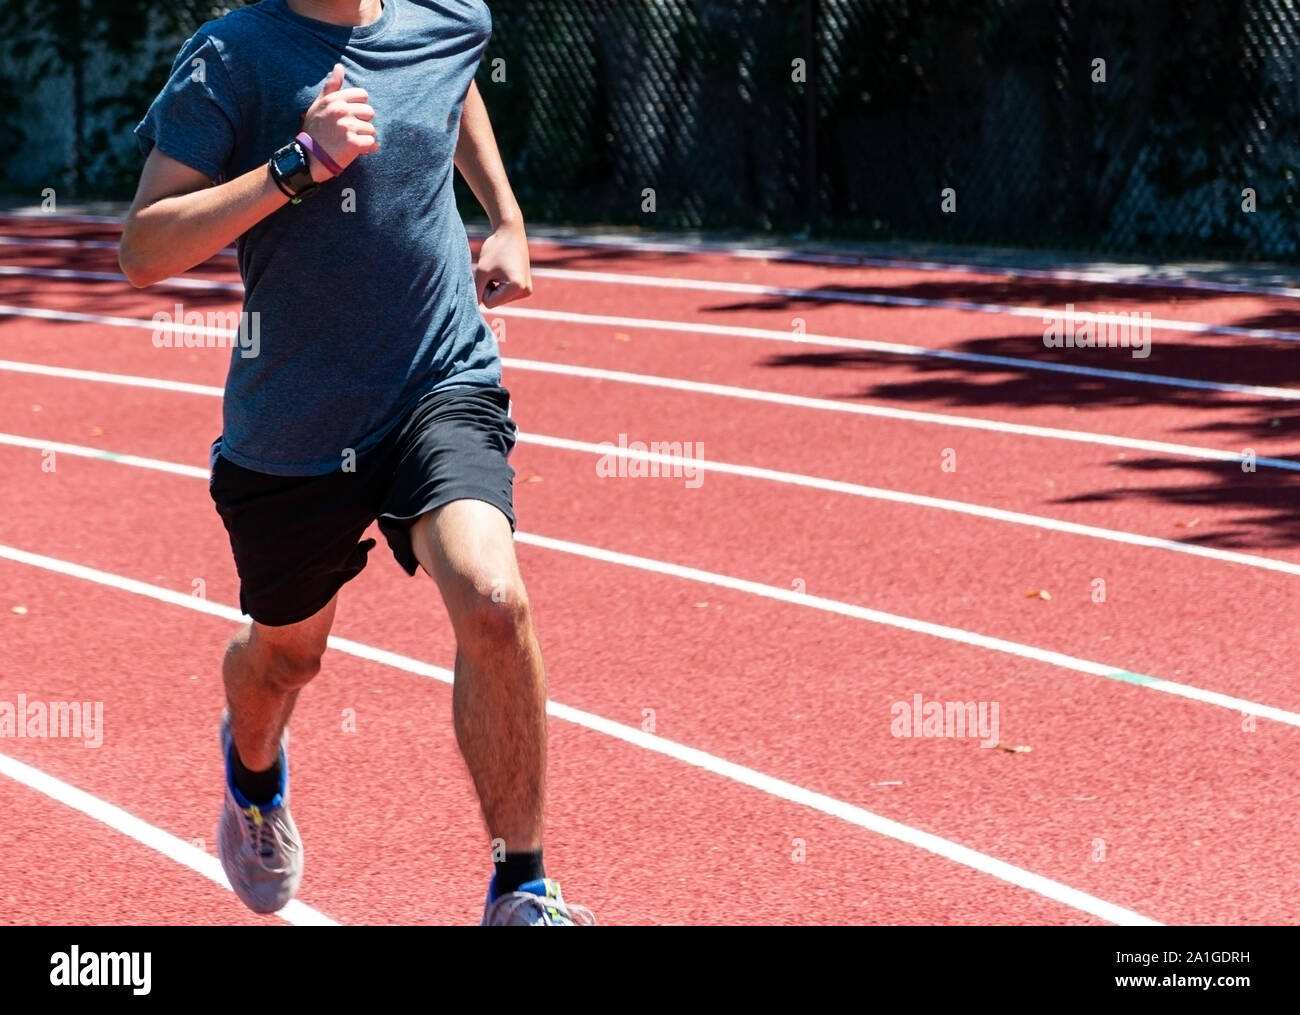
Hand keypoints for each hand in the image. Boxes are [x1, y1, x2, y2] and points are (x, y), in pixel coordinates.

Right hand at [301, 64, 377, 182]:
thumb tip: (340, 66)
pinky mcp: (353, 143)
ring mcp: (348, 126)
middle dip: (363, 122)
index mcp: (334, 99)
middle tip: (350, 132)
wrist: (308, 158)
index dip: (359, 107)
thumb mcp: (318, 105)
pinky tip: (358, 151)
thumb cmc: (314, 131)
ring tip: (350, 142)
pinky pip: (372, 143)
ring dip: (364, 137)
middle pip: (369, 112)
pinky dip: (367, 149)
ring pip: (371, 129)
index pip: (363, 95)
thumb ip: (331, 87)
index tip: (351, 116)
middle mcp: (341, 110)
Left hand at [475, 221, 532, 307]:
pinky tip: (503, 270)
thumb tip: (472, 311)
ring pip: (499, 299)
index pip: (489, 303)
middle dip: (489, 288)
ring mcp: (527, 290)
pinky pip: (505, 294)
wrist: (510, 230)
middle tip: (493, 269)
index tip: (488, 272)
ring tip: (498, 269)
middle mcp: (525, 292)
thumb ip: (476, 292)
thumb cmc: (495, 248)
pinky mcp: (525, 287)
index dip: (482, 288)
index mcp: (517, 288)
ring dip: (493, 286)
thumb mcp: (481, 272)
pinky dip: (499, 284)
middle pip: (495, 302)